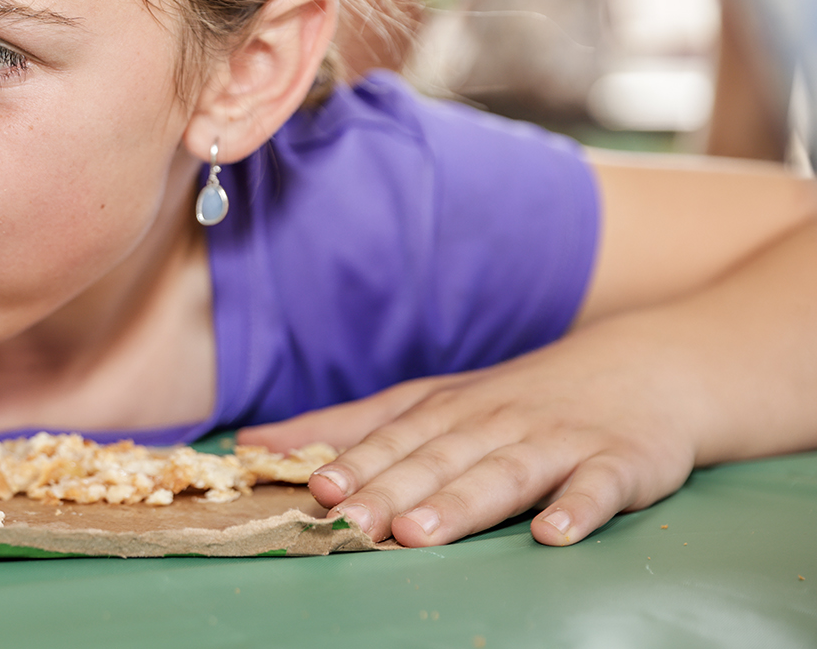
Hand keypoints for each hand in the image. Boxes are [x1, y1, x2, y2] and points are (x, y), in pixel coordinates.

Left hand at [237, 316, 698, 547]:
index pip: (393, 439)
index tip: (312, 490)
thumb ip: (349, 426)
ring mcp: (559, 442)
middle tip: (351, 524)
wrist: (646, 367)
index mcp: (448, 411)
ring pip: (504, 474)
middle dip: (392, 491)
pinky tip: (553, 534)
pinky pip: (599, 488)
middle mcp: (496, 423)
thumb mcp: (431, 401)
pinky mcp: (620, 462)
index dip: (354, 465)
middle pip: (438, 460)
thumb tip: (254, 442)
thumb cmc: (518, 397)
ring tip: (420, 533)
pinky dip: (579, 509)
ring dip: (462, 504)